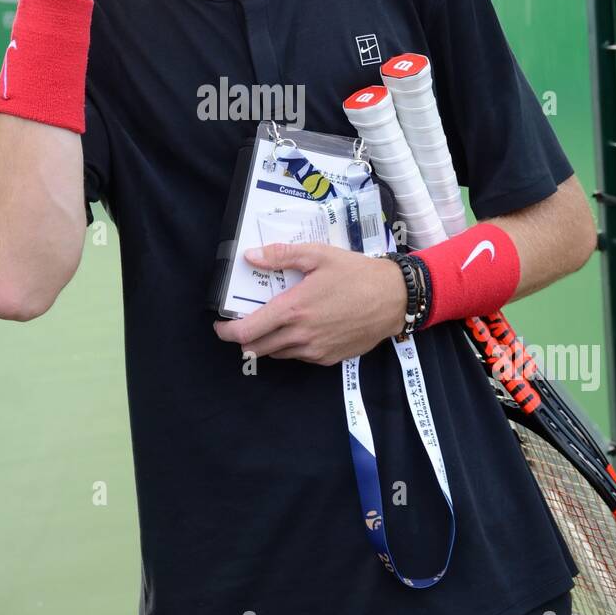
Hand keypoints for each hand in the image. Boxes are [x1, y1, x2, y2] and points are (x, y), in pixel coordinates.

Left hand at [213, 243, 407, 366]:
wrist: (394, 299)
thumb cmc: (357, 274)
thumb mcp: (318, 255)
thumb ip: (282, 256)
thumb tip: (251, 257)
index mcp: (293, 310)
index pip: (246, 332)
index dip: (226, 331)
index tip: (221, 324)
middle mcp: (300, 336)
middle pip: (256, 349)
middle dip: (243, 339)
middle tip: (243, 322)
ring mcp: (315, 351)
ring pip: (277, 354)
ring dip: (267, 343)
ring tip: (273, 323)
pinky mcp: (328, 359)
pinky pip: (299, 357)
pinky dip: (290, 346)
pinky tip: (299, 329)